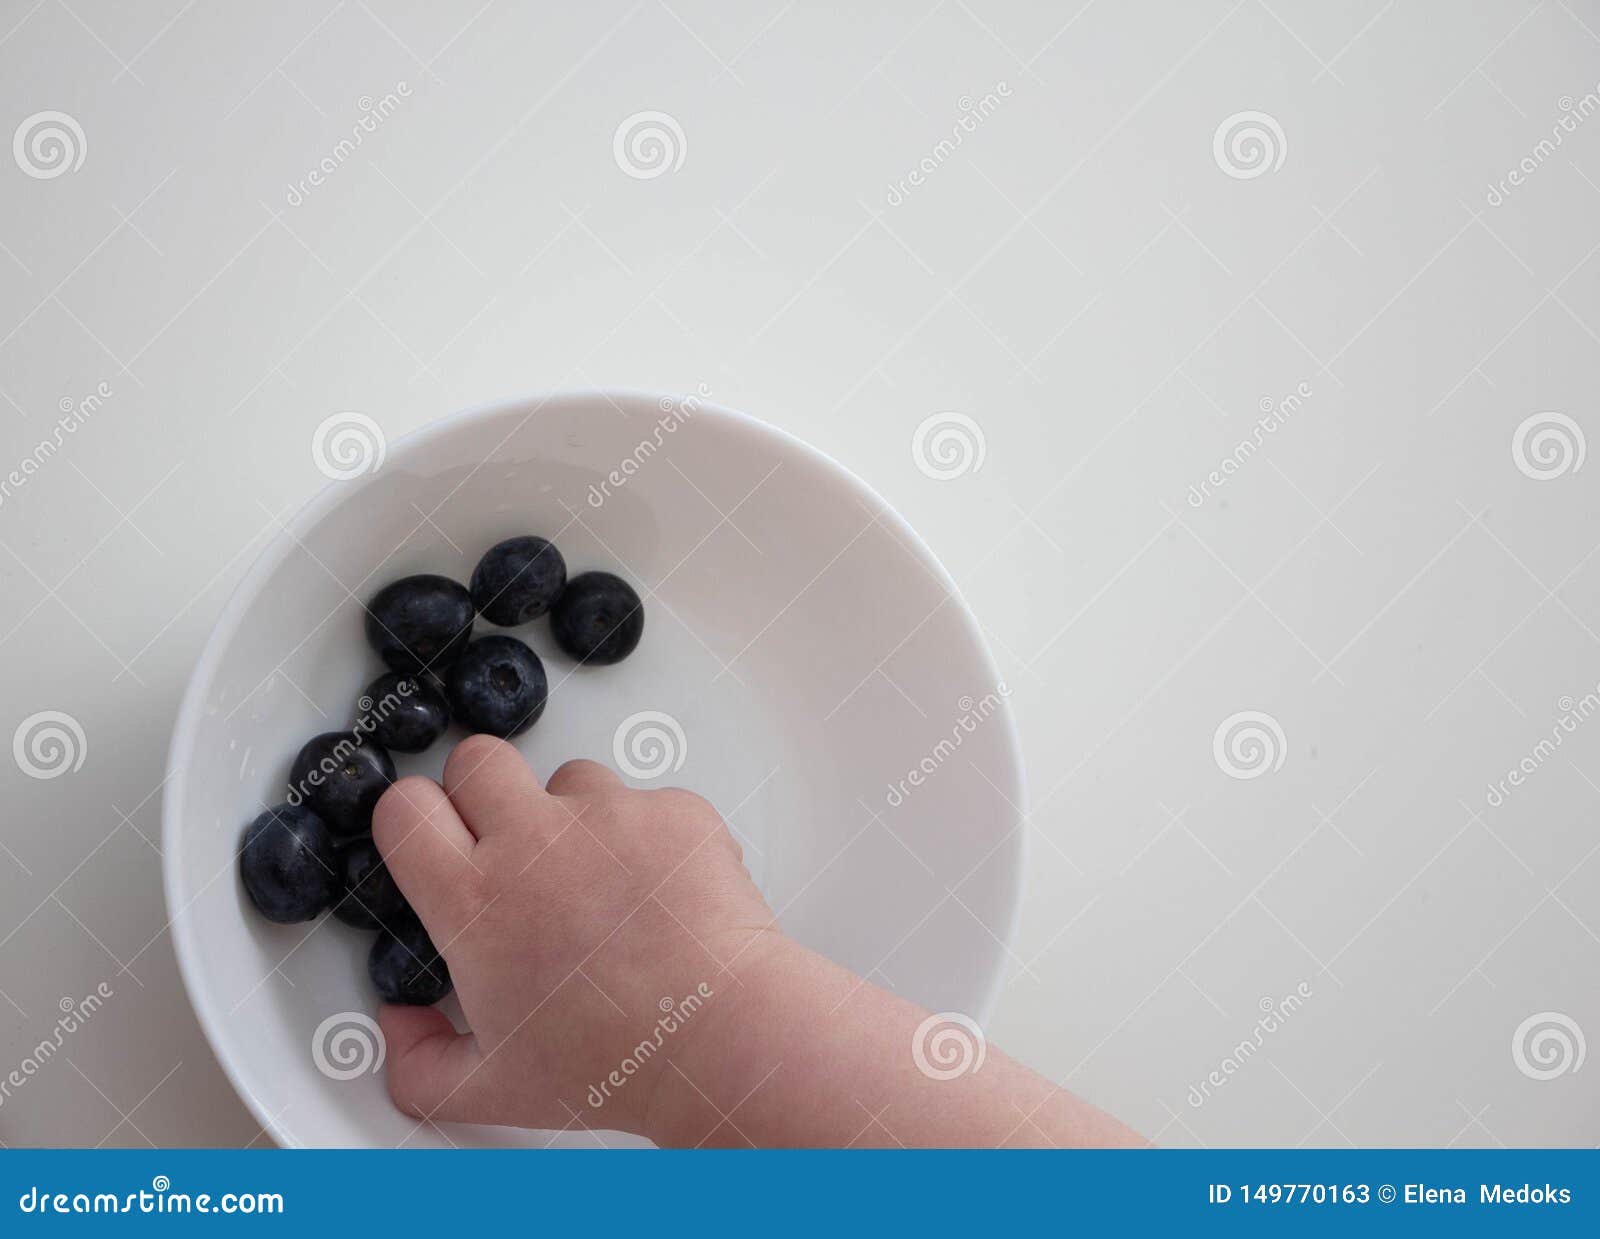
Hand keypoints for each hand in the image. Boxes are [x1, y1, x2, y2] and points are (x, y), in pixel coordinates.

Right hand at [371, 735, 776, 1136]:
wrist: (715, 1040)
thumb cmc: (612, 1064)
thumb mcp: (491, 1090)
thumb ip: (420, 1063)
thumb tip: (401, 1028)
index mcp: (475, 900)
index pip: (404, 807)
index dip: (413, 816)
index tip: (433, 839)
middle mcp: (534, 841)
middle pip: (478, 759)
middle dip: (483, 790)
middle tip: (509, 843)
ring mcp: (609, 817)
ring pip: (570, 778)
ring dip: (576, 817)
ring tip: (603, 884)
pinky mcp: (673, 811)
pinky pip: (649, 802)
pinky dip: (652, 837)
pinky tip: (664, 895)